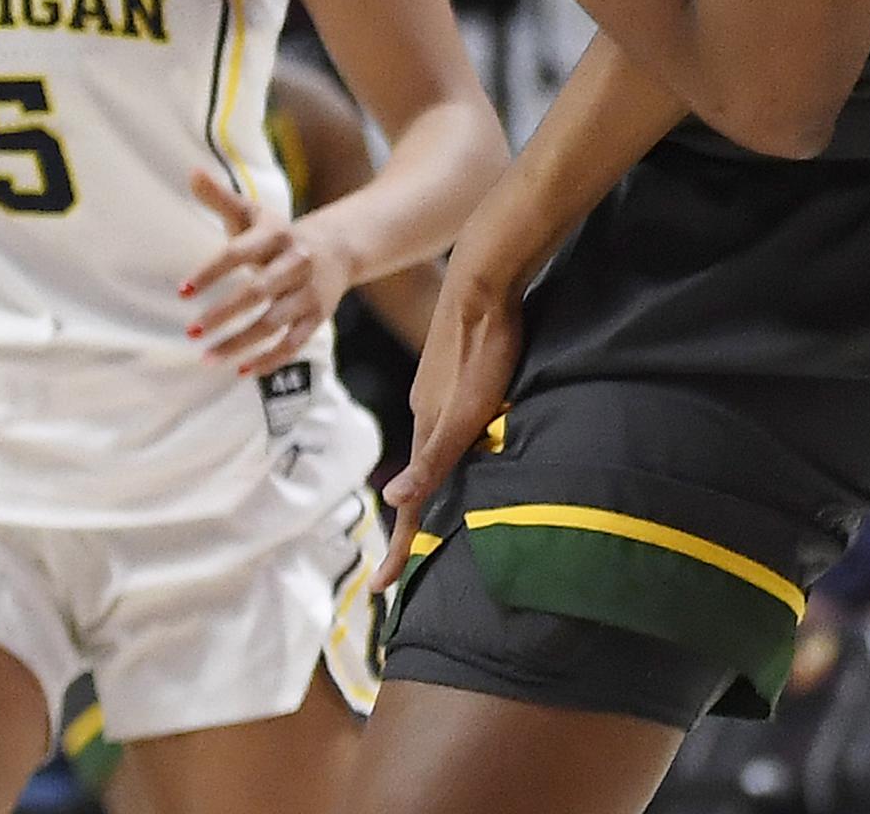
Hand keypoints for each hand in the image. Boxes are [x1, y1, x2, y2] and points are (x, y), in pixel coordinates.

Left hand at [182, 169, 346, 378]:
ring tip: (206, 356)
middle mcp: (296, 264)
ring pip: (274, 322)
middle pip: (259, 291)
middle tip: (191, 330)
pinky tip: (241, 371)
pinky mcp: (317, 316)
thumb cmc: (281, 235)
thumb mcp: (254, 215)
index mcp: (277, 236)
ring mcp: (309, 293)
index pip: (241, 252)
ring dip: (241, 342)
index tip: (183, 291)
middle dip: (225, 312)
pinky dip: (269, 360)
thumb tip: (192, 172)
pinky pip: (294, 343)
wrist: (340, 247)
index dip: (213, 271)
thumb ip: (221, 198)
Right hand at [373, 238, 524, 592]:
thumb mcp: (464, 410)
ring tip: (434, 515)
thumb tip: (392, 503)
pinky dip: (448, 450)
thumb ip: (434, 456)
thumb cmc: (484, 347)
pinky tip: (464, 446)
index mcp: (427, 429)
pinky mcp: (457, 372)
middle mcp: (428, 414)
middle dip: (412, 525)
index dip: (400, 547)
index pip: (411, 504)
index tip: (382, 590)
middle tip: (406, 565)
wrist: (487, 279)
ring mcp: (441, 393)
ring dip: (432, 486)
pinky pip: (449, 425)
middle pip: (419, 480)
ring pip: (434, 450)